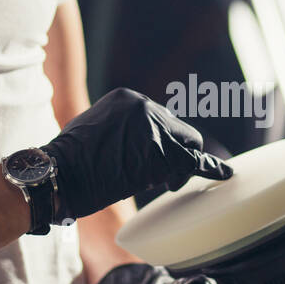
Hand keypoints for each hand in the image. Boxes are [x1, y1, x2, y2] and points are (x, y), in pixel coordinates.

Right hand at [42, 87, 231, 223]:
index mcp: (127, 98)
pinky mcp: (162, 155)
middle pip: (178, 130)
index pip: (160, 118)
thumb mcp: (93, 129)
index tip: (153, 159)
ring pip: (188, 146)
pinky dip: (211, 169)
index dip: (159, 142)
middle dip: (174, 152)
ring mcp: (155, 130)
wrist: (59, 175)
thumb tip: (134, 142)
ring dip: (182, 167)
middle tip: (163, 176)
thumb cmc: (69, 161)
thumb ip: (119, 129)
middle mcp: (144, 107)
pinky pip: (194, 162)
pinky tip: (225, 173)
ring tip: (168, 184)